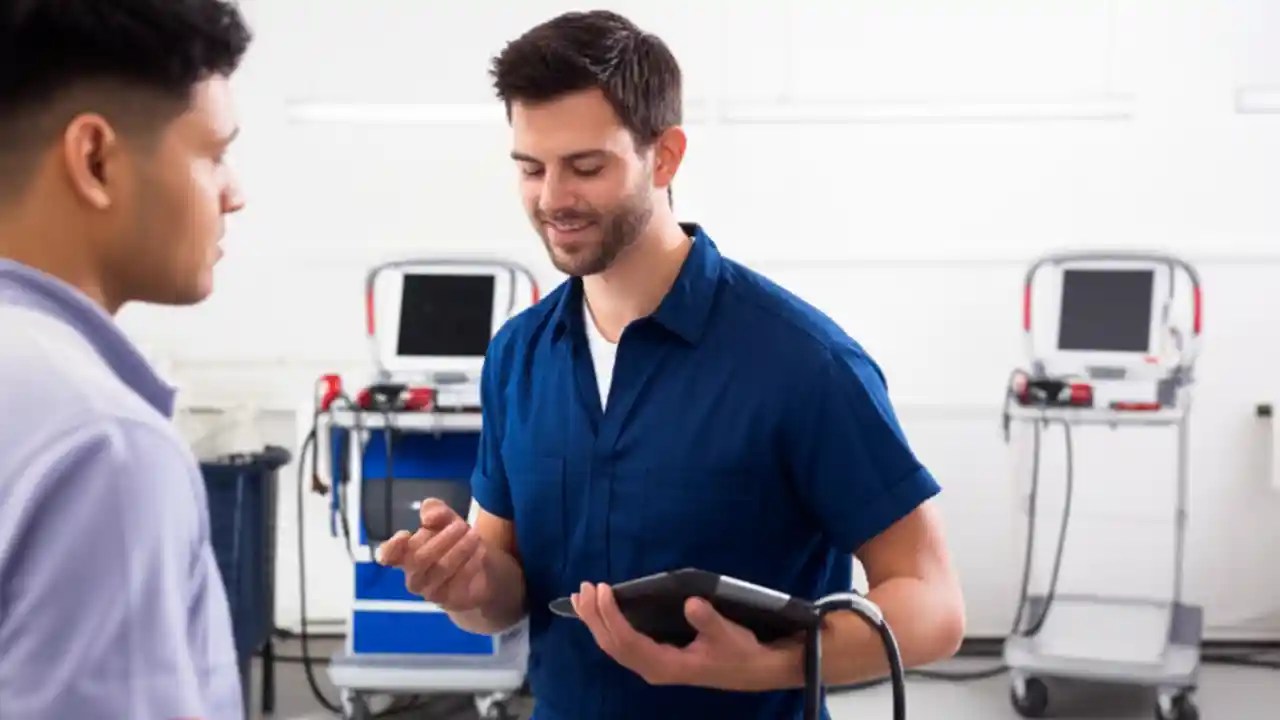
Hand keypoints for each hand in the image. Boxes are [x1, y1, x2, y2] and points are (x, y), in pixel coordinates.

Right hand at [375, 499, 490, 611]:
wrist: (483, 573)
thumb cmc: (456, 543)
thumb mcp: (448, 521)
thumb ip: (437, 512)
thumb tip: (429, 514)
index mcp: (406, 555)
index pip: (389, 555)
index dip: (391, 548)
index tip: (404, 535)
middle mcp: (414, 576)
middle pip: (420, 557)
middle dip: (443, 537)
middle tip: (463, 526)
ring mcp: (431, 592)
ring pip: (441, 568)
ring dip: (460, 548)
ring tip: (475, 536)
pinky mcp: (451, 602)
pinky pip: (459, 583)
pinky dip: (471, 564)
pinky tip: (481, 554)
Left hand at [571, 582, 799, 691]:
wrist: (754, 670)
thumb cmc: (739, 651)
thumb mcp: (728, 634)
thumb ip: (708, 621)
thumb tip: (691, 603)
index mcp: (665, 666)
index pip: (627, 640)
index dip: (611, 615)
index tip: (603, 590)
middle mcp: (652, 669)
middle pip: (612, 644)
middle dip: (594, 617)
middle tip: (584, 588)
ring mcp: (651, 666)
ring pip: (613, 646)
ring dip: (595, 621)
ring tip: (581, 597)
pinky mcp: (654, 660)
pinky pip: (622, 645)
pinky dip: (606, 626)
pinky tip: (599, 613)